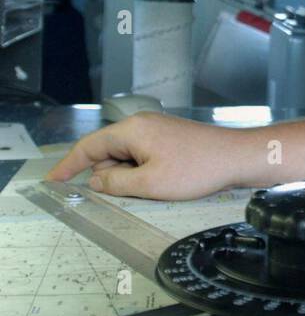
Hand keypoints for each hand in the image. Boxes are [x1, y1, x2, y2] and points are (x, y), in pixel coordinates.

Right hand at [44, 113, 260, 199]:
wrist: (238, 158)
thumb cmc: (199, 168)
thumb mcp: (150, 184)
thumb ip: (116, 184)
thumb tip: (97, 182)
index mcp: (131, 130)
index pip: (88, 146)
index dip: (68, 166)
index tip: (54, 181)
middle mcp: (141, 125)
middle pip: (108, 154)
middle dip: (112, 177)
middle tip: (138, 190)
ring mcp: (156, 131)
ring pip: (127, 159)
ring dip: (132, 178)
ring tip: (160, 185)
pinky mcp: (168, 140)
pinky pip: (143, 158)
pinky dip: (145, 173)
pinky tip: (164, 183)